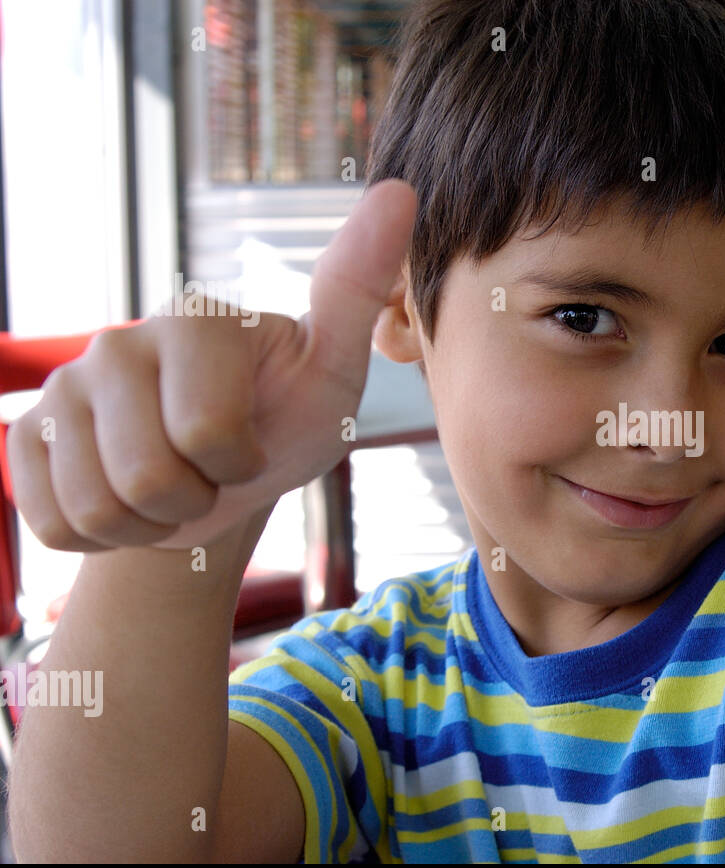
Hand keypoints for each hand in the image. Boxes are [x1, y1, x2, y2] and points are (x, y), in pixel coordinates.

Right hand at [6, 179, 416, 551]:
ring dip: (150, 522)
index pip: (207, 436)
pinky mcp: (26, 436)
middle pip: (148, 480)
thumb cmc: (286, 420)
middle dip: (195, 499)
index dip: (239, 463)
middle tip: (213, 471)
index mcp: (194, 322)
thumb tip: (399, 188)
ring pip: (98, 508)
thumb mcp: (332, 370)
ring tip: (177, 484)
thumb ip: (355, 289)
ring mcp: (62, 387)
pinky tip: (129, 499)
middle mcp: (117, 342)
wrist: (221, 482)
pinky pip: (54, 523)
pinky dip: (102, 535)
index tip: (253, 441)